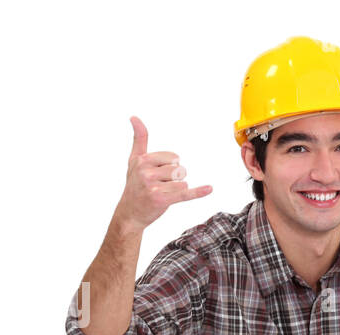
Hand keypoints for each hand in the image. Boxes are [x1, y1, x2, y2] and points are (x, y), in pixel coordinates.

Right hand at [115, 116, 212, 230]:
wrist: (130, 213)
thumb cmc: (134, 185)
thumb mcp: (134, 160)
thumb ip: (139, 139)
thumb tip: (134, 117)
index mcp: (142, 160)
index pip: (173, 157)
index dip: (171, 165)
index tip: (158, 173)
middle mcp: (146, 172)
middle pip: (179, 169)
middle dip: (175, 178)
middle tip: (160, 185)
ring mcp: (153, 186)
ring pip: (182, 181)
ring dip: (177, 189)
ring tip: (163, 193)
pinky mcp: (162, 199)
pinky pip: (184, 193)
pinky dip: (198, 192)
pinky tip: (209, 189)